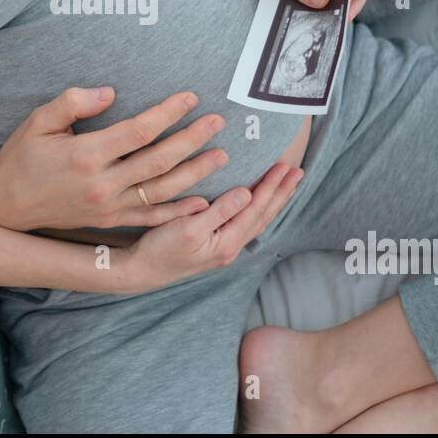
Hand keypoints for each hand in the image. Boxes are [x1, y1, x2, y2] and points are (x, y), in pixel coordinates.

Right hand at [0, 87, 230, 231]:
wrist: (4, 205)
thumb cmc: (22, 155)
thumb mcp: (39, 120)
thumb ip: (74, 101)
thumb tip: (110, 92)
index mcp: (86, 154)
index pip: (139, 131)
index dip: (168, 113)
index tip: (191, 98)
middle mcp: (102, 184)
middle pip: (159, 160)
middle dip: (193, 140)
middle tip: (219, 122)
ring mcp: (108, 207)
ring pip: (162, 190)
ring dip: (196, 173)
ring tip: (221, 156)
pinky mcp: (109, 221)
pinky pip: (150, 218)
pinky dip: (178, 212)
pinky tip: (202, 203)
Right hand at [120, 161, 303, 292]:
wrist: (140, 271)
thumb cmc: (159, 249)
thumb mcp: (188, 227)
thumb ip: (219, 211)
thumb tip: (247, 193)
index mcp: (227, 242)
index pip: (256, 209)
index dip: (271, 186)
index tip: (284, 166)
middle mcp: (231, 248)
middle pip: (263, 216)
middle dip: (281, 193)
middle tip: (297, 171)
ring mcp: (224, 249)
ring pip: (257, 221)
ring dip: (274, 201)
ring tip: (287, 184)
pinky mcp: (216, 246)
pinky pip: (247, 224)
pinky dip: (259, 210)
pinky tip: (260, 204)